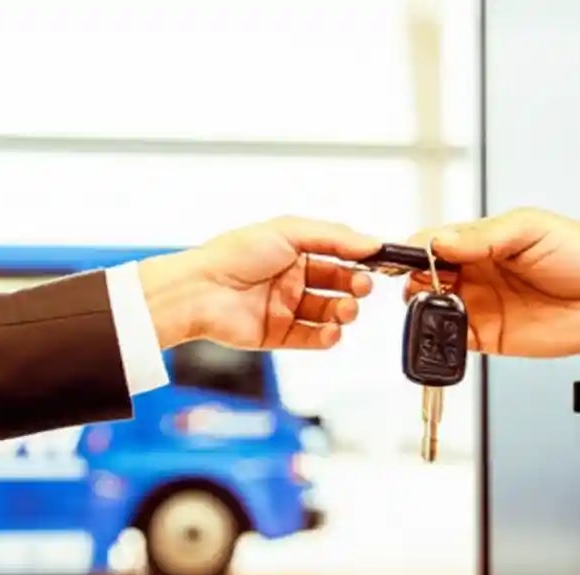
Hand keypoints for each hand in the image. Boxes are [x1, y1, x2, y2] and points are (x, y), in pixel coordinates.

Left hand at [139, 216, 380, 349]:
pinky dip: (327, 337)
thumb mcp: (288, 231)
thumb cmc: (234, 254)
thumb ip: (333, 236)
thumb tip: (370, 243)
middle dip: (354, 287)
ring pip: (328, 314)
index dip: (358, 260)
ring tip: (347, 310)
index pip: (337, 255)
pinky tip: (332, 331)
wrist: (200, 291)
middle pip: (336, 286)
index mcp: (293, 251)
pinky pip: (311, 339)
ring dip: (343, 312)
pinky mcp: (277, 335)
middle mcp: (290, 279)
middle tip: (363, 287)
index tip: (379, 264)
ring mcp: (284, 308)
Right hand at [404, 207, 579, 365]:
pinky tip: (448, 329)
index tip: (410, 255)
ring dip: (425, 308)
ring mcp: (480, 305)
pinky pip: (453, 340)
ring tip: (439, 305)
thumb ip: (482, 236)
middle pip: (424, 275)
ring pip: (432, 308)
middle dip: (415, 279)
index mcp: (482, 241)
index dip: (415, 248)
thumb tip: (440, 240)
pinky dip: (442, 338)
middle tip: (425, 283)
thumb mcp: (531, 229)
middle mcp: (476, 272)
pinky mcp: (488, 337)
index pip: (433, 241)